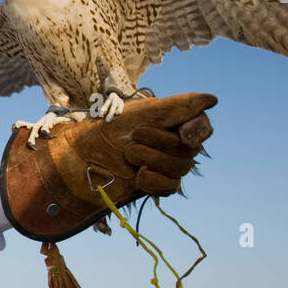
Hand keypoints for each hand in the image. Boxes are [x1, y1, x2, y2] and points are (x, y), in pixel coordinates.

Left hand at [0, 92, 216, 241]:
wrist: (74, 156)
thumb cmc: (103, 128)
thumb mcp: (142, 112)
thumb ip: (178, 106)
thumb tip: (213, 99)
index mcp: (170, 121)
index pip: (201, 126)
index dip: (198, 130)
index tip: (184, 134)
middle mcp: (170, 143)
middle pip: (190, 150)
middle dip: (160, 144)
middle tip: (131, 140)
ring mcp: (162, 165)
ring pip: (180, 169)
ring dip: (152, 161)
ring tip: (128, 155)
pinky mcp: (152, 186)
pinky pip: (171, 188)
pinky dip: (155, 182)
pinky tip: (136, 176)